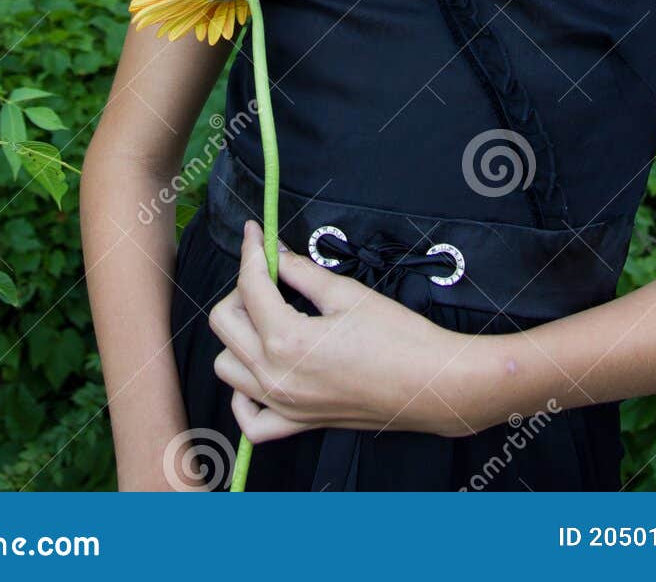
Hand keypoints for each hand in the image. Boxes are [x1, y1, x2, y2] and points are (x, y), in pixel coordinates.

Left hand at [206, 218, 491, 443]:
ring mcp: (283, 405)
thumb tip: (276, 252)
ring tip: (269, 317)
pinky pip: (249, 417)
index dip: (251, 250)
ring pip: (226, 366)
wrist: (430, 384)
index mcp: (287, 340)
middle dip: (241, 289)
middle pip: (225, 322)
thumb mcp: (346, 293)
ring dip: (239, 336)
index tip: (255, 232)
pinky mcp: (297, 423)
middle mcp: (275, 377)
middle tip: (269, 273)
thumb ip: (301, 271)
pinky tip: (263, 369)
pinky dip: (244, 394)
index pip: (250, 284)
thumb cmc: (398, 337)